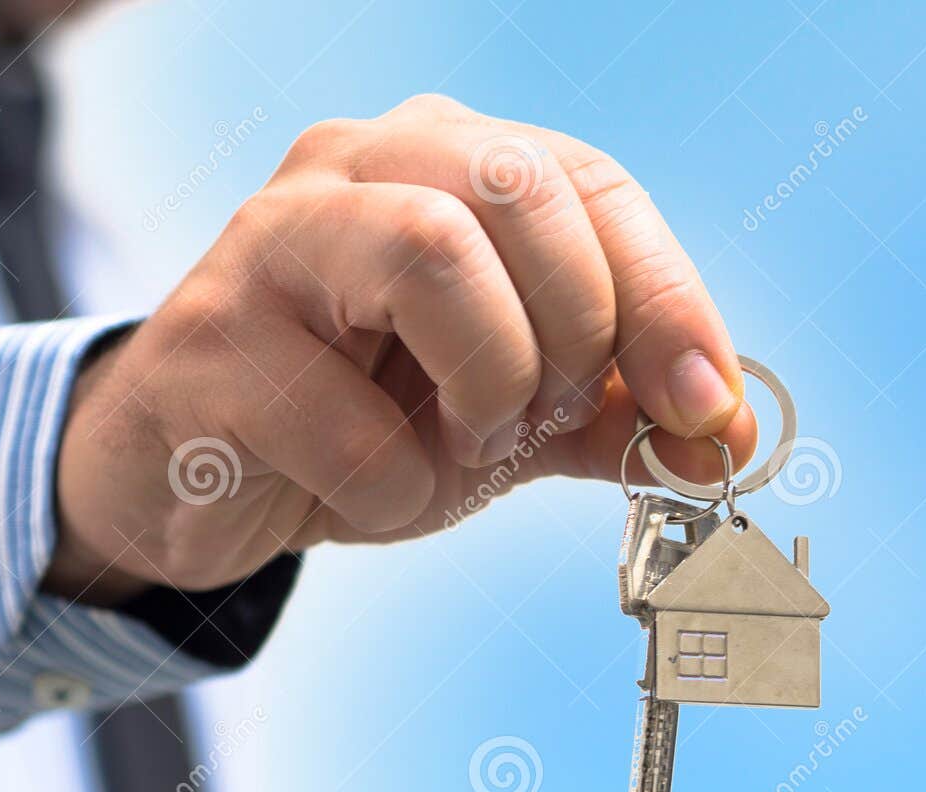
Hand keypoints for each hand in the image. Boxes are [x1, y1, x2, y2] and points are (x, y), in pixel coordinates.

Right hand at [47, 94, 757, 602]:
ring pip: (432, 249)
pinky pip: (343, 418)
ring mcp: (270, 243)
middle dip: (575, 336)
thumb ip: (618, 416)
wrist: (195, 481)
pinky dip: (391, 487)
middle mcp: (356, 167)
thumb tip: (730, 436)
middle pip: (520, 188)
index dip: (669, 300)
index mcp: (443, 164)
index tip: (708, 413)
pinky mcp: (207, 343)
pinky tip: (366, 493)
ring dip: (488, 381)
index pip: (591, 185)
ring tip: (464, 441)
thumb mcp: (511, 415)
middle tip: (543, 419)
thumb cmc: (361, 425)